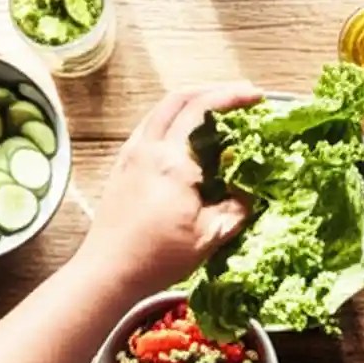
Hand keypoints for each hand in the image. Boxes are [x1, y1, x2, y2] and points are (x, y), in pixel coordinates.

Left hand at [75, 84, 259, 294]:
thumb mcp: (209, 237)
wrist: (107, 271)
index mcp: (173, 162)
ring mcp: (131, 156)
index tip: (255, 96)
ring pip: (160, 111)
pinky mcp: (121, 168)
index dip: (231, 96)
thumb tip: (249, 194)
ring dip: (189, 103)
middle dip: (212, 91)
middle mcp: (148, 149)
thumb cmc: (156, 258)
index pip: (203, 109)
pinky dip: (170, 121)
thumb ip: (236, 210)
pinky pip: (148, 129)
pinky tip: (183, 138)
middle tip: (238, 97)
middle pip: (178, 99)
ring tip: (214, 113)